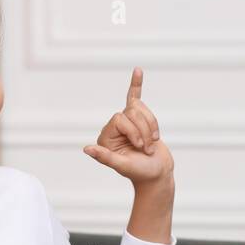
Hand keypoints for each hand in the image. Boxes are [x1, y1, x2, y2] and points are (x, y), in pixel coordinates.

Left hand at [83, 67, 173, 185]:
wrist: (158, 173)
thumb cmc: (141, 172)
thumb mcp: (123, 165)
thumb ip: (105, 157)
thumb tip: (86, 149)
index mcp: (106, 138)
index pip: (120, 118)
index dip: (133, 130)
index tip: (140, 147)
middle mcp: (114, 129)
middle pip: (131, 112)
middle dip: (144, 129)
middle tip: (147, 148)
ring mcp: (128, 123)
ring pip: (140, 108)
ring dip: (151, 125)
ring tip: (151, 144)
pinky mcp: (139, 119)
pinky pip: (136, 98)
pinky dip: (137, 84)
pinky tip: (138, 71)